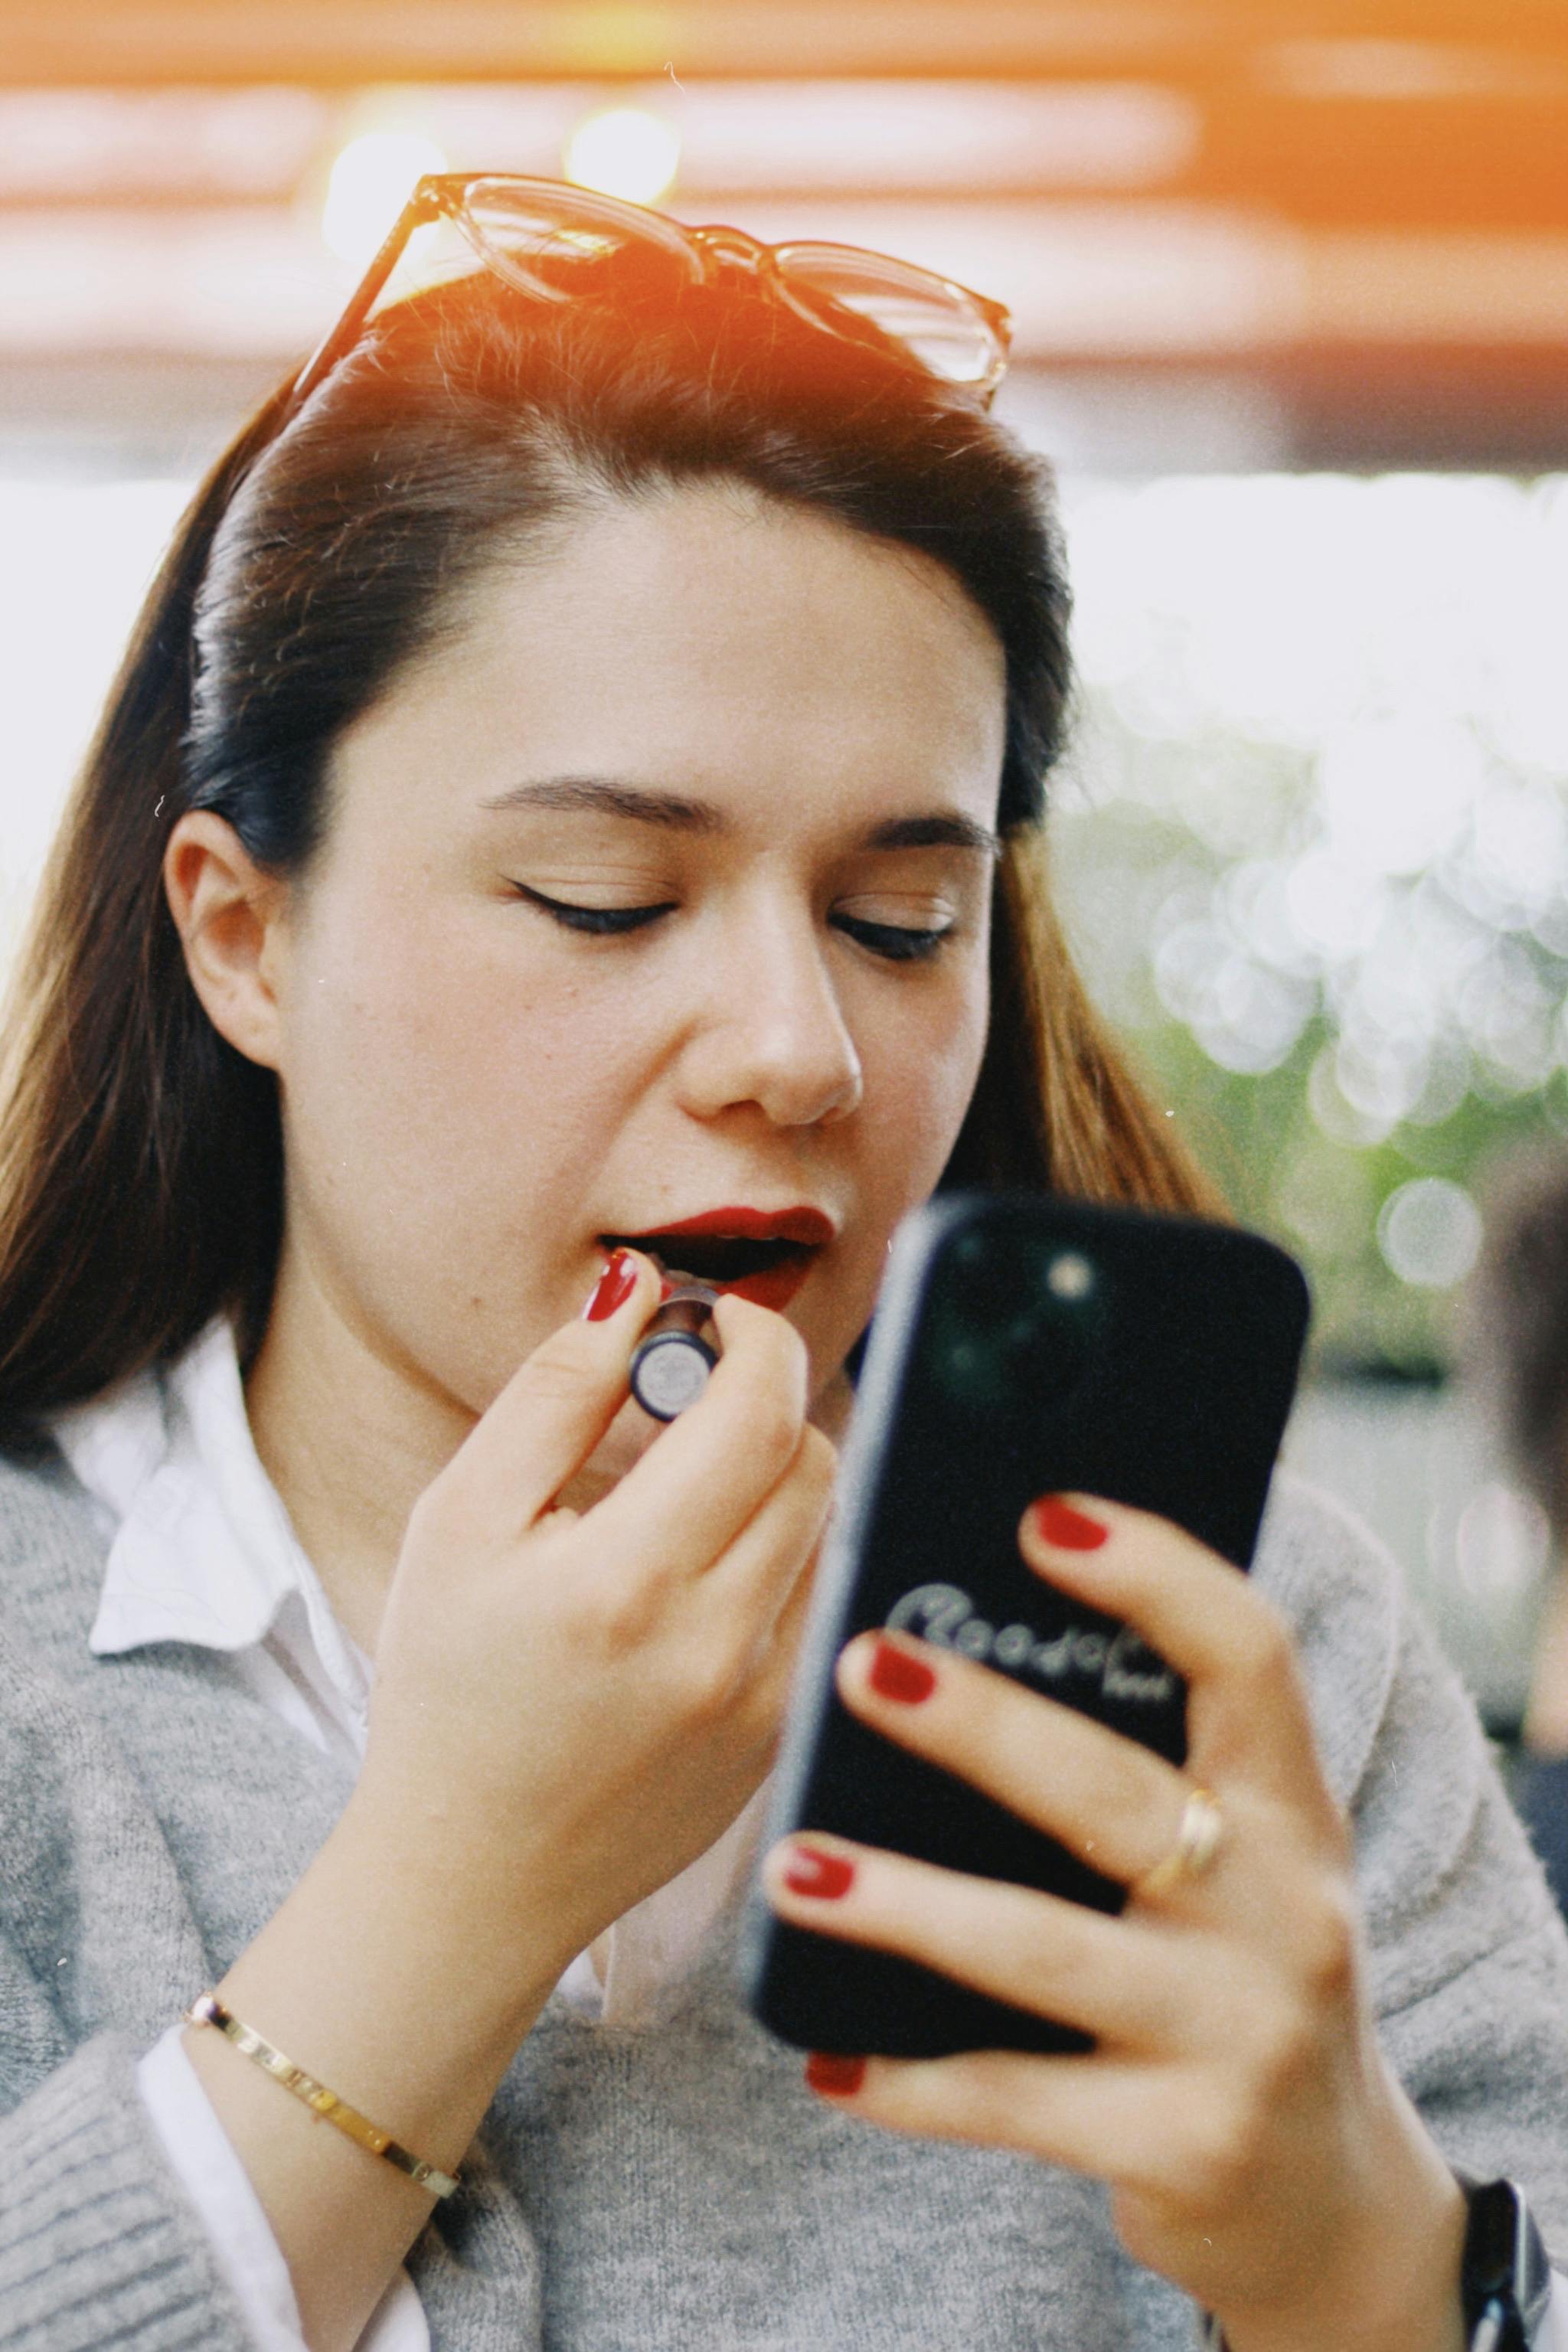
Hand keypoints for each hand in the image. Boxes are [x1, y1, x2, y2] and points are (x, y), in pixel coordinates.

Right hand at [358, 1251, 836, 1978]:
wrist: (473, 1874)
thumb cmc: (449, 1687)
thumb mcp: (459, 1520)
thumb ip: (553, 1392)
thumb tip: (638, 1289)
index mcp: (627, 1581)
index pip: (761, 1411)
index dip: (755, 1339)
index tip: (716, 1322)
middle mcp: (717, 1644)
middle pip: (814, 1456)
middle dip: (764, 1401)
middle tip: (687, 1404)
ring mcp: (766, 1699)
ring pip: (830, 1523)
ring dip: (776, 1478)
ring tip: (685, 1496)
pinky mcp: (786, 1735)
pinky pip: (821, 1598)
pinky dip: (780, 1557)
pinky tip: (701, 1575)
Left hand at [762, 1496, 1466, 2351]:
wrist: (1324, 2196)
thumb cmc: (1230, 1973)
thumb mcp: (1232, 1862)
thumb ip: (1135, 1767)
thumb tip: (946, 1639)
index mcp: (1290, 1807)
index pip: (1249, 1657)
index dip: (1155, 1576)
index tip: (1041, 1515)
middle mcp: (1282, 1910)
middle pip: (1115, 1794)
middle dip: (980, 1725)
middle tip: (858, 1662)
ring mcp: (1238, 2035)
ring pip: (1043, 1949)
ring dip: (904, 1903)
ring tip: (792, 1866)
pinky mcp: (1183, 2147)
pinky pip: (1017, 2102)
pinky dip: (911, 2080)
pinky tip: (828, 2057)